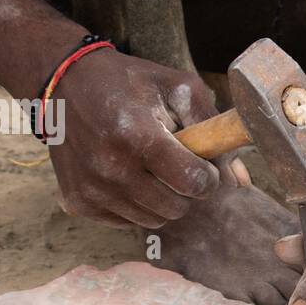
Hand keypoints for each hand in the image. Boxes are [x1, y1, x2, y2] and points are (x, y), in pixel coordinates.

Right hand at [47, 50, 221, 227]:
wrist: (65, 82)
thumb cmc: (129, 83)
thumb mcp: (178, 88)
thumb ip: (214, 129)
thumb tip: (240, 180)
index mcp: (137, 135)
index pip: (193, 183)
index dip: (207, 176)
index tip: (201, 163)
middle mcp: (111, 167)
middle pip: (176, 208)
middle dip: (185, 190)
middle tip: (175, 164)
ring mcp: (92, 189)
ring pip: (154, 220)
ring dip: (162, 199)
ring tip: (149, 167)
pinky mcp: (78, 202)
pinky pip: (127, 222)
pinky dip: (136, 204)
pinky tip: (127, 175)